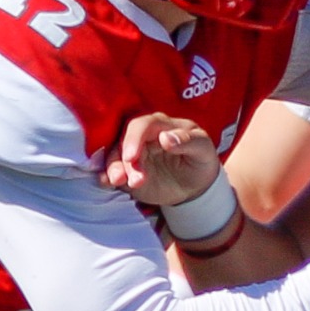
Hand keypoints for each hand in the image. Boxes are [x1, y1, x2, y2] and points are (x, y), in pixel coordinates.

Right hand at [103, 114, 220, 207]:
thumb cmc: (201, 160)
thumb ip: (188, 141)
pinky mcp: (128, 172)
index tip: (131, 156)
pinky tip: (105, 182)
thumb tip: (165, 138)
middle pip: (124, 142)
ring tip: (120, 182)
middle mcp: (143, 138)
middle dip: (123, 160)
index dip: (134, 138)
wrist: (196, 185)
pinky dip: (106, 176)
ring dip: (114, 169)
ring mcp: (134, 155)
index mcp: (162, 126)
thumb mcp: (204, 149)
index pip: (142, 125)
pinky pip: (113, 172)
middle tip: (133, 179)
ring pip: (115, 157)